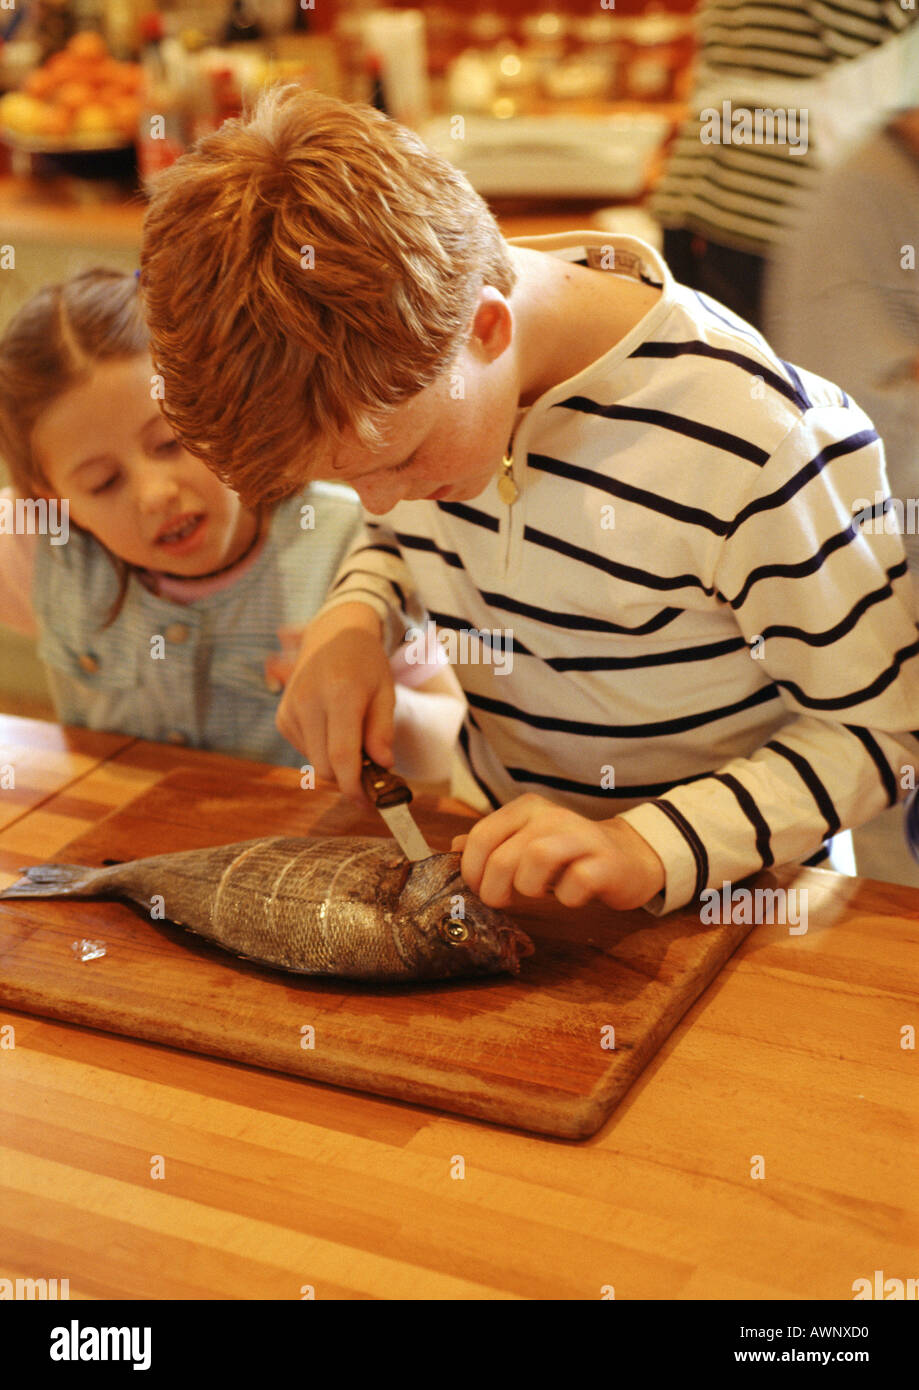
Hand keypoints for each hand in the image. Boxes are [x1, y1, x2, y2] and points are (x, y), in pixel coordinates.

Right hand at [275, 602, 394, 799]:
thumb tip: (383, 767)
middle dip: (349, 778)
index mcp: (340, 694)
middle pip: (327, 766)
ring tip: (354, 739)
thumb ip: (382, 731)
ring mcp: (290, 709)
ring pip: (315, 763)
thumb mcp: (385, 692)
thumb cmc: (366, 664)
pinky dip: (322, 750)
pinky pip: (304, 751)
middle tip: (372, 771)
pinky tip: (333, 727)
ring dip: (336, 764)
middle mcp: (308, 702)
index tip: (369, 801)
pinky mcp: (282, 717)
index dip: (355, 786)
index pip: (343, 756)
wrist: (333, 635)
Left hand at [452, 793, 664, 910]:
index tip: (477, 888)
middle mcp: (553, 817)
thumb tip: (454, 848)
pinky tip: (571, 896)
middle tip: (500, 901)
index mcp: (527, 809)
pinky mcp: (607, 863)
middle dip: (493, 888)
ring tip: (536, 893)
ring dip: (528, 888)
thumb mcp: (526, 843)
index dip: (471, 869)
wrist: (628, 857)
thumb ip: (492, 843)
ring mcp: (582, 837)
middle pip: (504, 855)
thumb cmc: (568, 856)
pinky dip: (567, 898)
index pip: (482, 835)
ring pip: (537, 859)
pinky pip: (577, 883)